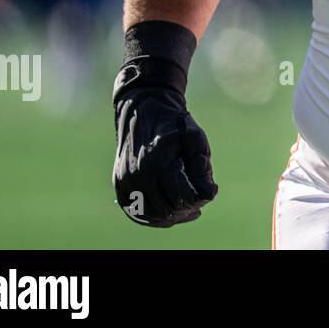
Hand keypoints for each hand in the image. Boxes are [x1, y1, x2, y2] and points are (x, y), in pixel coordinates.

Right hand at [113, 66, 216, 226]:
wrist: (143, 110)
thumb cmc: (174, 125)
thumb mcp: (195, 139)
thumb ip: (202, 167)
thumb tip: (209, 194)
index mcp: (158, 163)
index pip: (183, 198)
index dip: (201, 199)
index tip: (209, 190)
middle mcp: (137, 176)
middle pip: (168, 210)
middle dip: (188, 209)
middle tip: (199, 199)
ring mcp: (125, 182)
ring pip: (152, 216)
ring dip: (173, 216)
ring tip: (188, 207)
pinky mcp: (119, 186)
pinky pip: (137, 213)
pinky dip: (155, 217)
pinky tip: (171, 212)